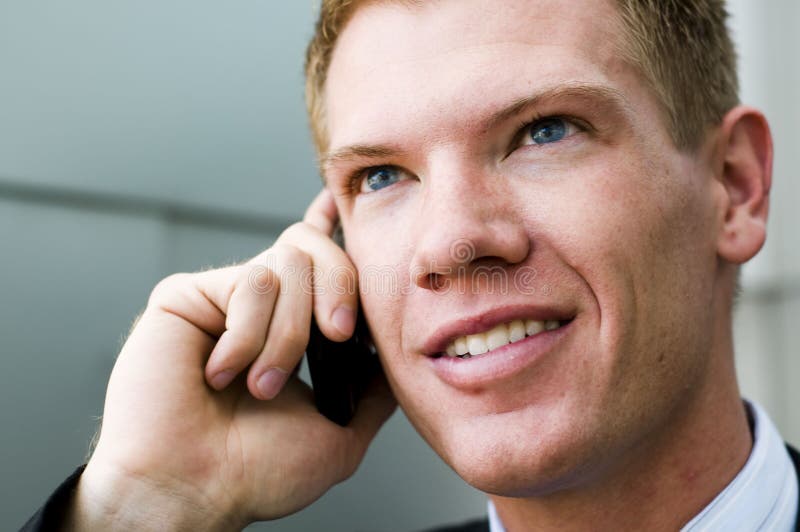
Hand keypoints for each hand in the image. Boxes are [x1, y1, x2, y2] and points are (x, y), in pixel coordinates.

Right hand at [68, 189, 396, 530]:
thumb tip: (394, 354)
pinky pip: (249, 284)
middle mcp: (259, 307)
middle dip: (339, 286)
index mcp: (290, 329)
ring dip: (287, 335)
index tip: (336, 202)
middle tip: (338, 335)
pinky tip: (220, 374)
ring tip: (262, 386)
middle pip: (313, 247)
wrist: (194, 488)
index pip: (313, 263)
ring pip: (286, 266)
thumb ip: (372, 388)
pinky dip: (249, 336)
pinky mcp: (187, 295)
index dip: (328, 228)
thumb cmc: (259, 472)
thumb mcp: (341, 432)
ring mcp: (224, 298)